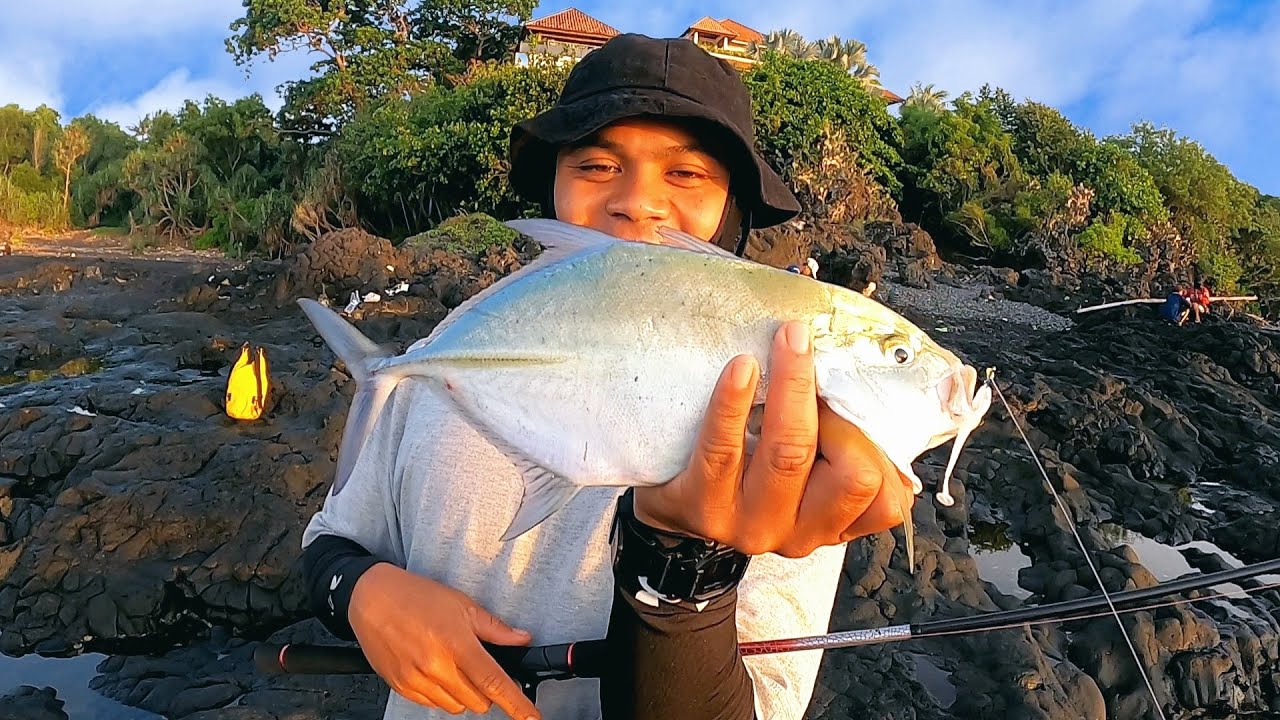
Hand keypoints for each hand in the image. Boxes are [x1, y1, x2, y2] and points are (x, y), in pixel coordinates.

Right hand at [349, 563, 539, 719]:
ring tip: (453, 665)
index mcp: (456, 644)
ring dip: (464, 694)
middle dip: (486, 690)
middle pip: (478, 702)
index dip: (517, 704)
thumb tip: (521, 639)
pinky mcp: (402, 688)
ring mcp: (417, 681)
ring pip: (456, 707)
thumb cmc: (415, 597)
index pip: (494, 683)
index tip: (531, 716)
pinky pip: (433, 705)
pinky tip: (436, 670)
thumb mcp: (462, 604)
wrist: (372, 598)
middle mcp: (436, 667)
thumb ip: (495, 628)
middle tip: (478, 667)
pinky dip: (442, 694)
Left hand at [634, 321, 913, 557]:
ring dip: (794, 388)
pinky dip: (734, 401)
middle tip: (817, 370)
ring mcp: (749, 524)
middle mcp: (798, 534)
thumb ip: (844, 440)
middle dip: (842, 413)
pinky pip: (723, 447)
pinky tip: (741, 368)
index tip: (849, 399)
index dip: (877, 444)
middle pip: (852, 476)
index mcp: (833, 524)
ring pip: (790, 454)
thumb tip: (867, 383)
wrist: (676, 499)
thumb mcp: (810, 466)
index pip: (884, 499)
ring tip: (787, 344)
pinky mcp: (702, 505)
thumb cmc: (749, 469)